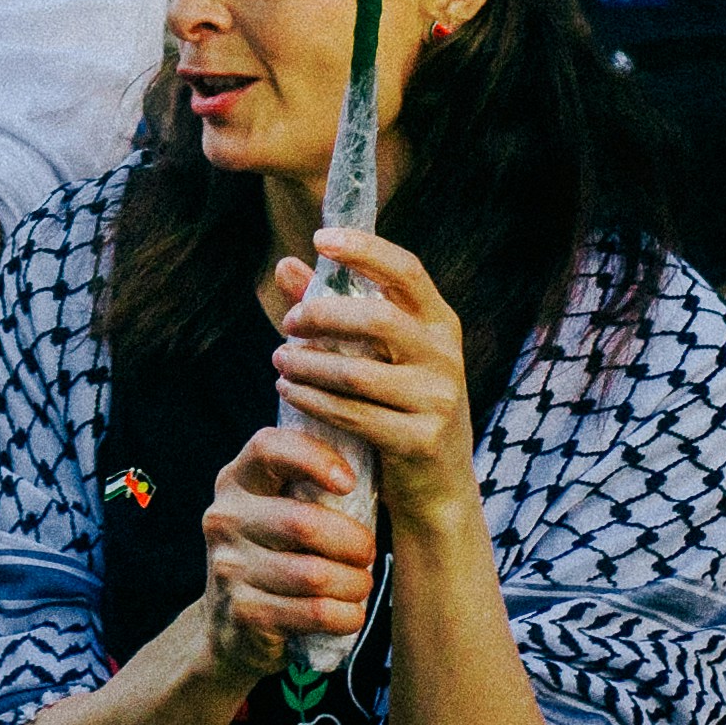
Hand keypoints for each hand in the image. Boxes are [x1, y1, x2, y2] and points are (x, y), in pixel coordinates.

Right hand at [197, 422, 381, 677]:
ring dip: (355, 584)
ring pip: (314, 575)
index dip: (314, 458)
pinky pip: (315, 613)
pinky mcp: (244, 613)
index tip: (349, 481)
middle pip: (303, 522)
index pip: (268, 448)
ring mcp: (229, 567)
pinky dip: (347, 616)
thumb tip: (376, 454)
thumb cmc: (277, 555)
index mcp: (237, 481)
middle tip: (369, 552)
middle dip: (353, 542)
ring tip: (362, 584)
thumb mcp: (277, 510)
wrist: (233, 627)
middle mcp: (225, 518)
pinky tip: (351, 614)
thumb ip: (307, 485)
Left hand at [265, 234, 478, 538]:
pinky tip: (288, 392)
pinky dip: (312, 400)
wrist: (437, 486)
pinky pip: (353, 414)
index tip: (319, 237)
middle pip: (377, 318)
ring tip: (279, 362)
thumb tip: (286, 264)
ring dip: (307, 363)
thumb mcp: (376, 353)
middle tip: (287, 322)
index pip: (407, 270)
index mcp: (440, 323)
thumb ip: (332, 307)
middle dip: (321, 315)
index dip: (365, 249)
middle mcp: (446, 355)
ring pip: (357, 371)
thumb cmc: (398, 404)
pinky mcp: (421, 440)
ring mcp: (438, 400)